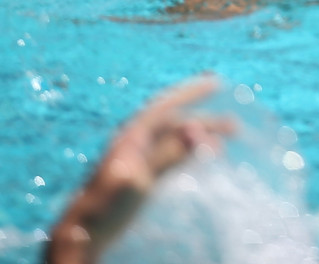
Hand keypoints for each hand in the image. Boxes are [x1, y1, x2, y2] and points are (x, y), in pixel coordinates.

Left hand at [46, 75, 235, 263]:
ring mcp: (138, 160)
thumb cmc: (106, 205)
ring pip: (175, 141)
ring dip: (199, 137)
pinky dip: (190, 152)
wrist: (83, 235)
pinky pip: (172, 156)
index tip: (216, 83)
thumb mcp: (139, 178)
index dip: (190, 92)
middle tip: (235, 127)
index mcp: (132, 137)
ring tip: (224, 144)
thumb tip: (198, 131)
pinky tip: (201, 158)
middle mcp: (136, 143)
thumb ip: (168, 154)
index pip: (165, 105)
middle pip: (175, 124)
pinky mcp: (141, 177)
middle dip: (205, 121)